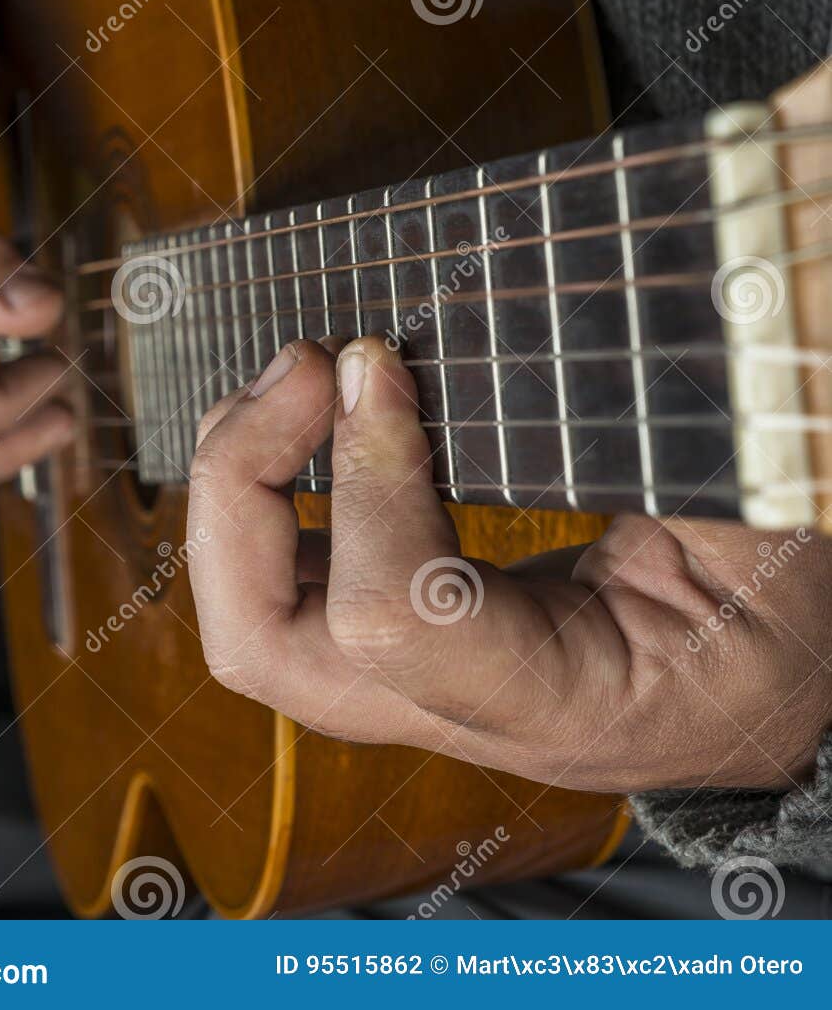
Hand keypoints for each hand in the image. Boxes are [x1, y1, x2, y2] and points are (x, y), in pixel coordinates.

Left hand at [188, 336, 831, 792]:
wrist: (786, 686)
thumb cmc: (793, 603)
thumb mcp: (767, 512)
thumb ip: (678, 430)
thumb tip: (582, 304)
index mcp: (569, 701)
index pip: (395, 621)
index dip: (368, 476)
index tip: (382, 359)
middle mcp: (470, 716)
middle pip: (266, 649)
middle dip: (244, 493)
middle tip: (305, 366)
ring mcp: (426, 688)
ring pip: (253, 623)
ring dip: (242, 484)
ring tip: (298, 373)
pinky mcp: (410, 643)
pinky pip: (293, 582)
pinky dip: (275, 486)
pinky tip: (319, 408)